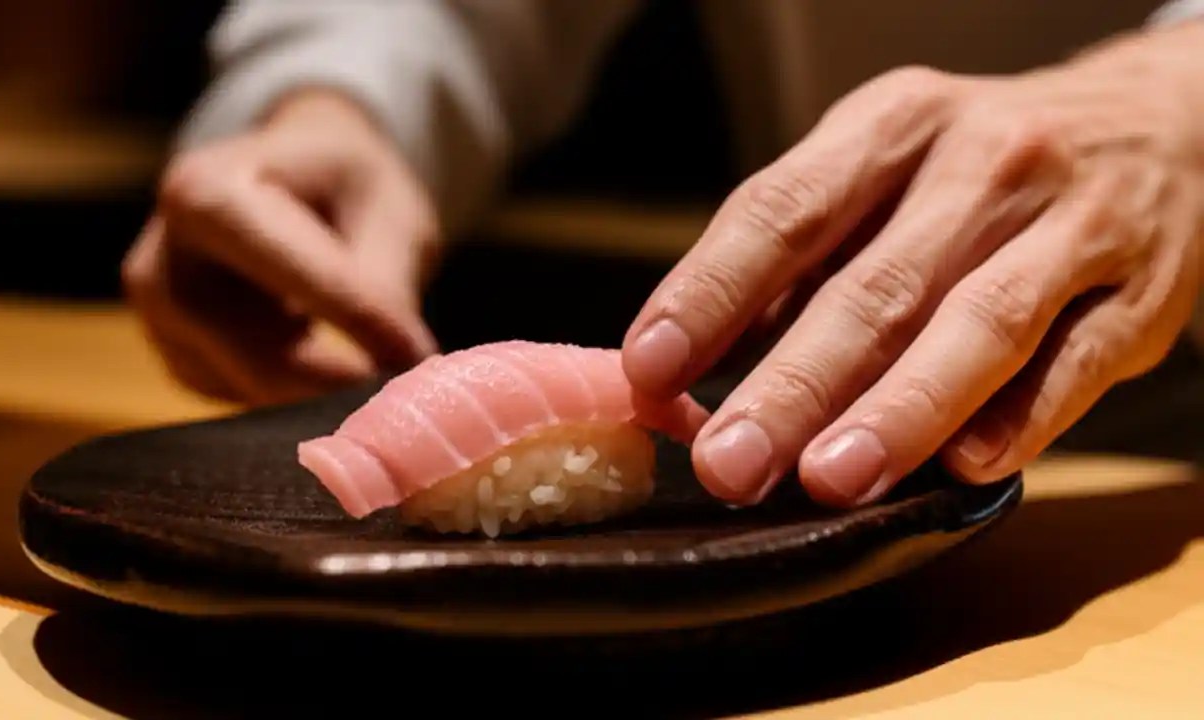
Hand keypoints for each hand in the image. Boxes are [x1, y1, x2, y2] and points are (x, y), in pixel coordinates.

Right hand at [123, 89, 440, 404]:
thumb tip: (403, 367)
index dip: (354, 316)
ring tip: (378, 354)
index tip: (414, 356)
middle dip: (342, 381)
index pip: (284, 267)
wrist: (288, 183)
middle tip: (413, 389)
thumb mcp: (384, 208)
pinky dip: (304, 393)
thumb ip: (387, 283)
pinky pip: (252, 401)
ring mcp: (161, 325)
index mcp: (204, 195)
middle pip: (258, 354)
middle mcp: (160, 264)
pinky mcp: (181, 366)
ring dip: (329, 389)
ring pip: (259, 391)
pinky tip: (326, 349)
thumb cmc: (342, 184)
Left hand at [623, 23, 1203, 507]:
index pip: (785, 209)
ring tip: (829, 478)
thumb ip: (799, 262)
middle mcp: (985, 160)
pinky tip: (962, 467)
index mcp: (895, 124)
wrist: (1162, 124)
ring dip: (899, 409)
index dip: (711, 292)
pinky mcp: (1143, 292)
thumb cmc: (979, 171)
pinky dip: (1021, 418)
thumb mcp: (883, 171)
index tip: (651, 369)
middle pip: (876, 284)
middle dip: (794, 382)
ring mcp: (1075, 223)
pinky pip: (1077, 363)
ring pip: (979, 323)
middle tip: (729, 461)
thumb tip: (695, 371)